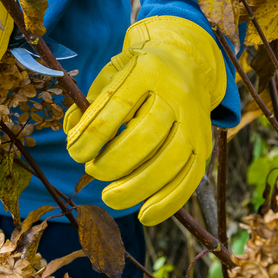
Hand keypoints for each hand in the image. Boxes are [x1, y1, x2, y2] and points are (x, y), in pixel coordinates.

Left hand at [63, 17, 226, 224]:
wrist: (187, 61)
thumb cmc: (138, 73)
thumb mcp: (111, 75)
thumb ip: (89, 104)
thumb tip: (71, 132)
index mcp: (148, 70)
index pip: (119, 105)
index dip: (94, 134)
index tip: (76, 153)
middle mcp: (176, 94)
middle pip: (146, 135)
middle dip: (114, 162)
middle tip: (93, 172)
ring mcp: (195, 121)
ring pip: (171, 161)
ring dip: (138, 187)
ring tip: (110, 197)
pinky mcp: (205, 144)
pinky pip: (190, 178)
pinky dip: (168, 202)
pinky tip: (145, 215)